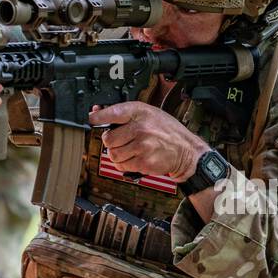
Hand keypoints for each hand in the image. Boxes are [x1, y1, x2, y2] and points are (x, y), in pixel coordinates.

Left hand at [88, 101, 209, 179]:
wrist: (186, 151)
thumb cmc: (167, 132)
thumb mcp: (149, 114)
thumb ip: (125, 114)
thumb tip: (97, 112)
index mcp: (140, 112)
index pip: (112, 112)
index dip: (97, 116)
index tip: (91, 118)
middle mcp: (140, 127)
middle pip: (108, 138)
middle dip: (112, 142)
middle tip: (122, 141)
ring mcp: (142, 146)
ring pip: (113, 154)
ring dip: (118, 155)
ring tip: (130, 151)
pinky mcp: (143, 162)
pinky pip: (121, 166)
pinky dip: (125, 165)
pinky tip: (136, 158)